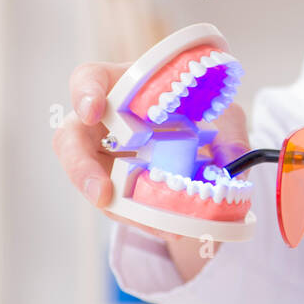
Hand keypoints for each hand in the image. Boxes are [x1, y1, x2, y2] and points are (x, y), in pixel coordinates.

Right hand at [53, 60, 249, 239]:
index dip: (86, 92)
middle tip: (102, 192)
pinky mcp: (112, 188)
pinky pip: (114, 205)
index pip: (91, 79)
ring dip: (113, 203)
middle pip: (70, 137)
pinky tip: (164, 225)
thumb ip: (231, 134)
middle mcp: (106, 121)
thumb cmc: (205, 120)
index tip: (93, 110)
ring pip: (87, 180)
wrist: (208, 156)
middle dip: (81, 166)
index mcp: (129, 88)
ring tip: (142, 218)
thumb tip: (233, 159)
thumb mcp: (226, 120)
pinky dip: (137, 216)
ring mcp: (103, 157)